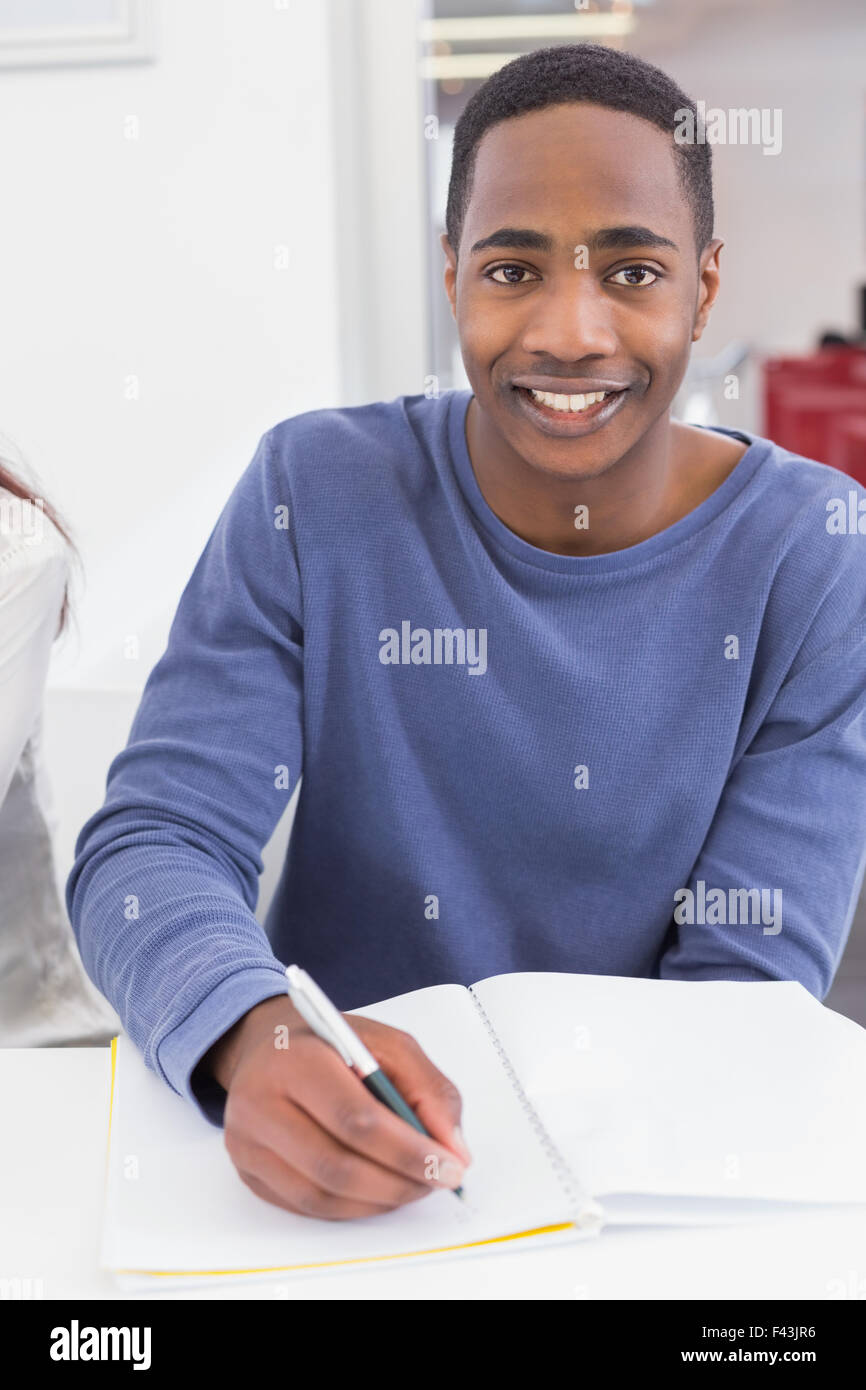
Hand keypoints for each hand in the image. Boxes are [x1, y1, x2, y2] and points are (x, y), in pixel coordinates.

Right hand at [199, 995, 471, 1219]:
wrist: (266, 1045)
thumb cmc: (331, 1044)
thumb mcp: (386, 1044)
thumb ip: (428, 1089)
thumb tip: (454, 1148)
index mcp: (295, 1059)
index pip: (355, 1119)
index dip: (407, 1151)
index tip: (450, 1165)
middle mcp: (259, 1103)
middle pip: (337, 1167)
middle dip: (400, 1182)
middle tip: (440, 1180)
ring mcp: (247, 1144)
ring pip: (321, 1197)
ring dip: (380, 1201)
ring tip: (414, 1185)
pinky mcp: (247, 1173)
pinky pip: (306, 1208)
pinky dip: (353, 1208)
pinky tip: (379, 1191)